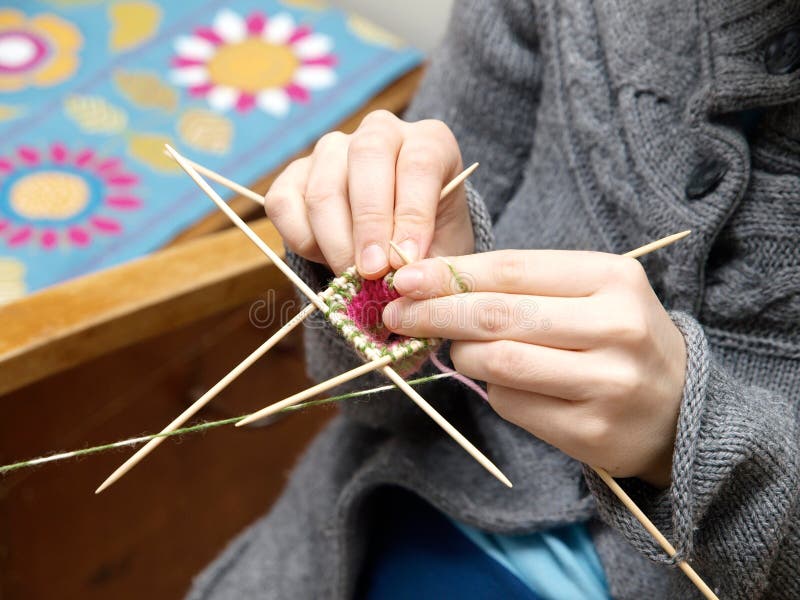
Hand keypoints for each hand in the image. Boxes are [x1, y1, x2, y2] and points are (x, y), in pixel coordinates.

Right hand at [263, 110, 473, 277]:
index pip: (419, 163)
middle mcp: (379, 133)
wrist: (394, 248)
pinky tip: (325, 260)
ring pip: (324, 187)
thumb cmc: (426, 246)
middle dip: (369, 223)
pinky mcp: (294, 174)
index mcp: (429, 141)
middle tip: (372, 271)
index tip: (407, 259)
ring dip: (336, 242)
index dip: (412, 213)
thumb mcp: (442, 252)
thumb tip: (403, 280)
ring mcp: (332, 149)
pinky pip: (285, 204)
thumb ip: (429, 265)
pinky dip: (301, 240)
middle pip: (367, 158)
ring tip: (352, 277)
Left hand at [383, 250, 687, 487]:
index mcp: (614, 278)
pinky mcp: (592, 431)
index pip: (511, 269)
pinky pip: (512, 405)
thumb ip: (521, 287)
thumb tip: (433, 286)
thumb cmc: (615, 337)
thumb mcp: (587, 294)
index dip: (449, 273)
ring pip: (498, 362)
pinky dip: (490, 389)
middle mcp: (616, 328)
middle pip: (498, 315)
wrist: (679, 407)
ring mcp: (607, 383)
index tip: (404, 277)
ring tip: (453, 348)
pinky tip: (497, 381)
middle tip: (397, 314)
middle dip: (435, 312)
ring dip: (460, 354)